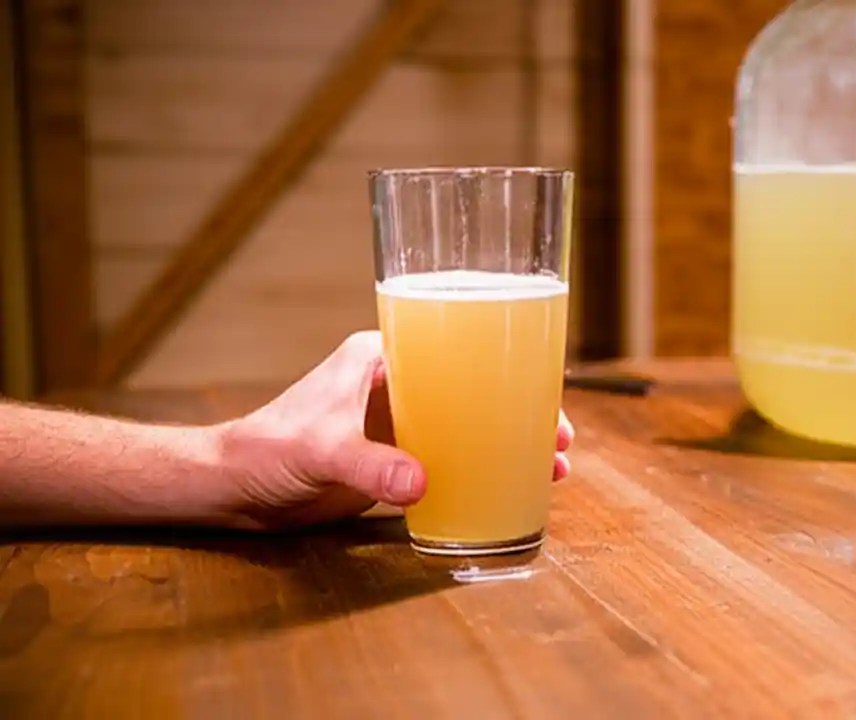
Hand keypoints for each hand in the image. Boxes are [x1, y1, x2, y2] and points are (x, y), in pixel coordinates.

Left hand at [217, 331, 573, 529]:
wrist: (233, 488)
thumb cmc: (265, 449)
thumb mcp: (320, 452)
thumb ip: (369, 466)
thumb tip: (422, 486)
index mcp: (383, 357)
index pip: (457, 351)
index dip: (506, 372)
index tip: (545, 398)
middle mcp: (397, 382)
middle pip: (476, 389)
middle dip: (522, 412)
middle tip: (562, 440)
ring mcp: (397, 420)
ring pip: (470, 424)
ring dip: (509, 444)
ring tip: (554, 469)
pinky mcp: (393, 456)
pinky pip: (451, 457)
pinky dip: (483, 469)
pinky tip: (512, 487)